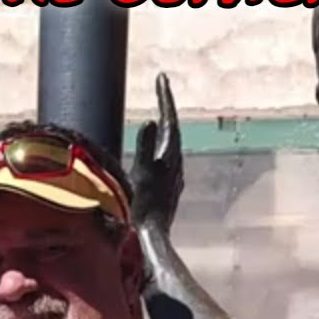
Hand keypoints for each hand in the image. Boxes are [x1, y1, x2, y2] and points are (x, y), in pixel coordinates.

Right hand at [130, 73, 184, 232]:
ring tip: (160, 113)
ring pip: (171, 144)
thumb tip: (152, 121)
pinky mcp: (168, 189)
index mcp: (170, 158)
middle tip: (161, 88)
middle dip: (167, 107)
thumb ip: (146, 147)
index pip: (170, 120)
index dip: (165, 98)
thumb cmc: (142, 208)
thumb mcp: (141, 174)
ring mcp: (173, 178)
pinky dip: (160, 144)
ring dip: (165, 127)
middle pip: (173, 129)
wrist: (150, 241)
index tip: (162, 77)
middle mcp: (176, 166)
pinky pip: (166, 157)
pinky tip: (156, 150)